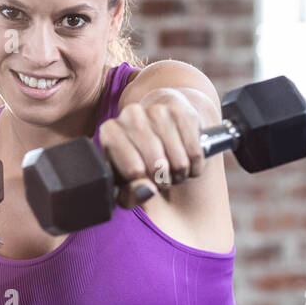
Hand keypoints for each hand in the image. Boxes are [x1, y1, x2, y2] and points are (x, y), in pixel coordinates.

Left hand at [97, 88, 204, 209]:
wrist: (155, 124)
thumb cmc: (135, 158)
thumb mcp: (124, 182)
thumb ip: (130, 193)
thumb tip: (148, 190)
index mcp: (110, 131)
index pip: (134, 171)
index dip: (143, 183)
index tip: (144, 181)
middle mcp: (130, 115)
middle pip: (157, 166)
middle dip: (162, 181)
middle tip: (159, 178)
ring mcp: (157, 111)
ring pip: (179, 162)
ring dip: (179, 174)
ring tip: (171, 170)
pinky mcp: (181, 112)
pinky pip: (195, 153)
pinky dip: (194, 166)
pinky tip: (185, 161)